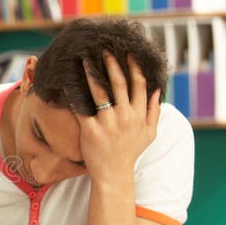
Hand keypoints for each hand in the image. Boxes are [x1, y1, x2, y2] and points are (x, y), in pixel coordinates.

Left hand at [76, 50, 160, 185]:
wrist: (114, 175)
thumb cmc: (129, 153)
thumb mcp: (149, 134)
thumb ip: (154, 111)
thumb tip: (158, 89)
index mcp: (138, 115)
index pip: (139, 84)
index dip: (134, 66)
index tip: (128, 52)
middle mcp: (125, 116)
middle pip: (119, 84)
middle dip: (112, 64)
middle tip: (104, 49)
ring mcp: (108, 124)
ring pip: (100, 93)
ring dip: (92, 74)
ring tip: (84, 60)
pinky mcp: (91, 131)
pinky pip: (81, 109)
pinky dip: (73, 96)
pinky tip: (67, 84)